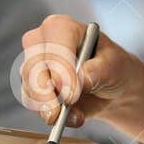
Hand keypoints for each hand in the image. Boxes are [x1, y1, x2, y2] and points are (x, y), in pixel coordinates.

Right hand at [19, 14, 143, 131]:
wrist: (108, 85)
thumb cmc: (111, 66)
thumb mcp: (113, 65)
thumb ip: (96, 71)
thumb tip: (80, 82)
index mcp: (62, 27)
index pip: (54, 46)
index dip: (60, 69)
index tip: (71, 93)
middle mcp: (41, 42)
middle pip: (33, 68)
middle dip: (47, 95)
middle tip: (61, 113)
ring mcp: (33, 65)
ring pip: (29, 89)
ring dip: (51, 109)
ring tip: (77, 115)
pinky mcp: (31, 87)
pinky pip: (33, 105)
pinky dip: (51, 116)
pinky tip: (72, 116)